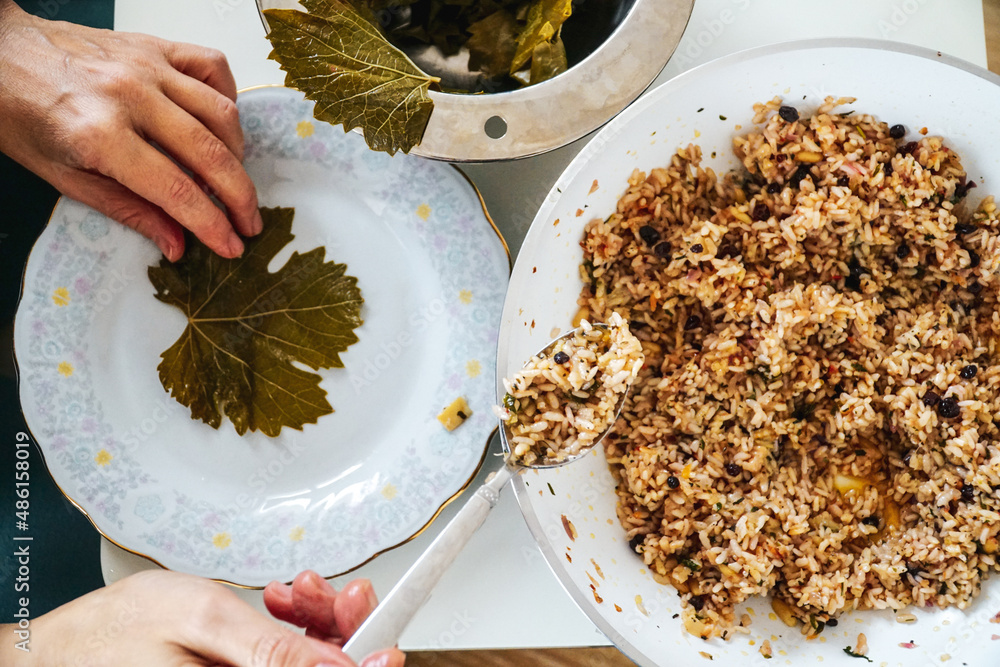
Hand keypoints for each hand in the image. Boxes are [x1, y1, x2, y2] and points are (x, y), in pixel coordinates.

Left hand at [0, 0, 261, 260]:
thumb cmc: (18, 113)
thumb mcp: (62, 176)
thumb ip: (127, 209)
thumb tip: (176, 243)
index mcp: (98, 134)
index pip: (176, 190)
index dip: (211, 225)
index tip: (230, 246)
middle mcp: (129, 96)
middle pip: (210, 154)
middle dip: (239, 197)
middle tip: (249, 223)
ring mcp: (146, 66)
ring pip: (221, 113)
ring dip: (238, 155)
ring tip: (234, 180)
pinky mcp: (154, 46)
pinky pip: (212, 66)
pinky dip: (228, 97)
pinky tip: (221, 123)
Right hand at [4, 570, 401, 666]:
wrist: (62, 647)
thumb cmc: (116, 632)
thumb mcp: (201, 622)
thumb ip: (273, 651)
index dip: (367, 665)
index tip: (386, 639)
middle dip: (339, 625)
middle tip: (329, 588)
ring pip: (311, 659)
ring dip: (314, 619)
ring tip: (291, 589)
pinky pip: (285, 657)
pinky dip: (291, 624)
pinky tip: (279, 601)